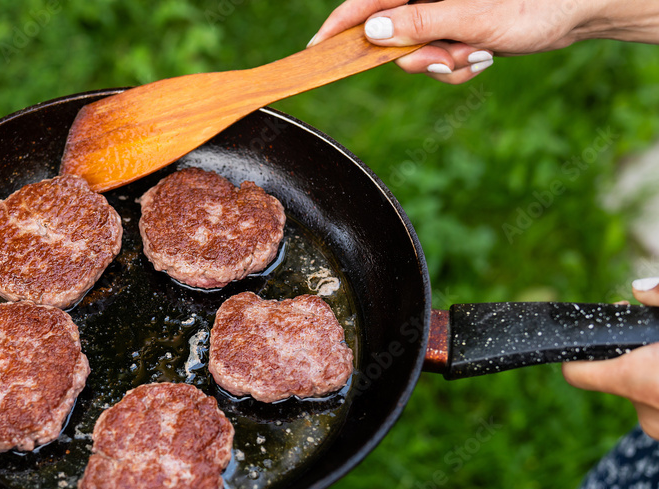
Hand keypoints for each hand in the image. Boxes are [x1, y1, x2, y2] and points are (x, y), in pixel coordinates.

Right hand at [308, 0, 658, 83]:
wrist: (582, 9)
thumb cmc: (534, 4)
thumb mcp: (472, 18)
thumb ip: (419, 23)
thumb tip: (374, 30)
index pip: (367, 1)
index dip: (341, 25)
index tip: (319, 50)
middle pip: (392, 33)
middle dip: (415, 55)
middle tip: (445, 58)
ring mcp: (444, 12)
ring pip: (417, 52)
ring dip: (443, 64)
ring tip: (477, 54)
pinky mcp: (458, 29)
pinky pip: (440, 59)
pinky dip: (457, 67)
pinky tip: (483, 56)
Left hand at [562, 278, 658, 439]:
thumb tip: (639, 290)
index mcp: (640, 379)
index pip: (575, 372)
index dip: (580, 350)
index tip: (604, 327)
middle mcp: (646, 412)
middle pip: (618, 375)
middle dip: (636, 353)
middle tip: (654, 334)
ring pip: (644, 389)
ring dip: (654, 370)